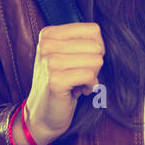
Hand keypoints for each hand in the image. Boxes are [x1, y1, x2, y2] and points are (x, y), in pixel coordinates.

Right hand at [23, 23, 105, 144]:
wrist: (43, 113)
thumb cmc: (62, 82)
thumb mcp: (69, 55)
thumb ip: (83, 41)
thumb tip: (101, 39)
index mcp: (49, 34)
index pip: (93, 30)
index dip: (96, 48)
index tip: (82, 61)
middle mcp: (46, 45)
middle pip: (96, 46)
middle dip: (94, 64)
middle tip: (78, 75)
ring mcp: (49, 62)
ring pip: (96, 61)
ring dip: (92, 76)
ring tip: (76, 83)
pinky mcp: (55, 80)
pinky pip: (90, 76)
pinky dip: (90, 86)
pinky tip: (78, 91)